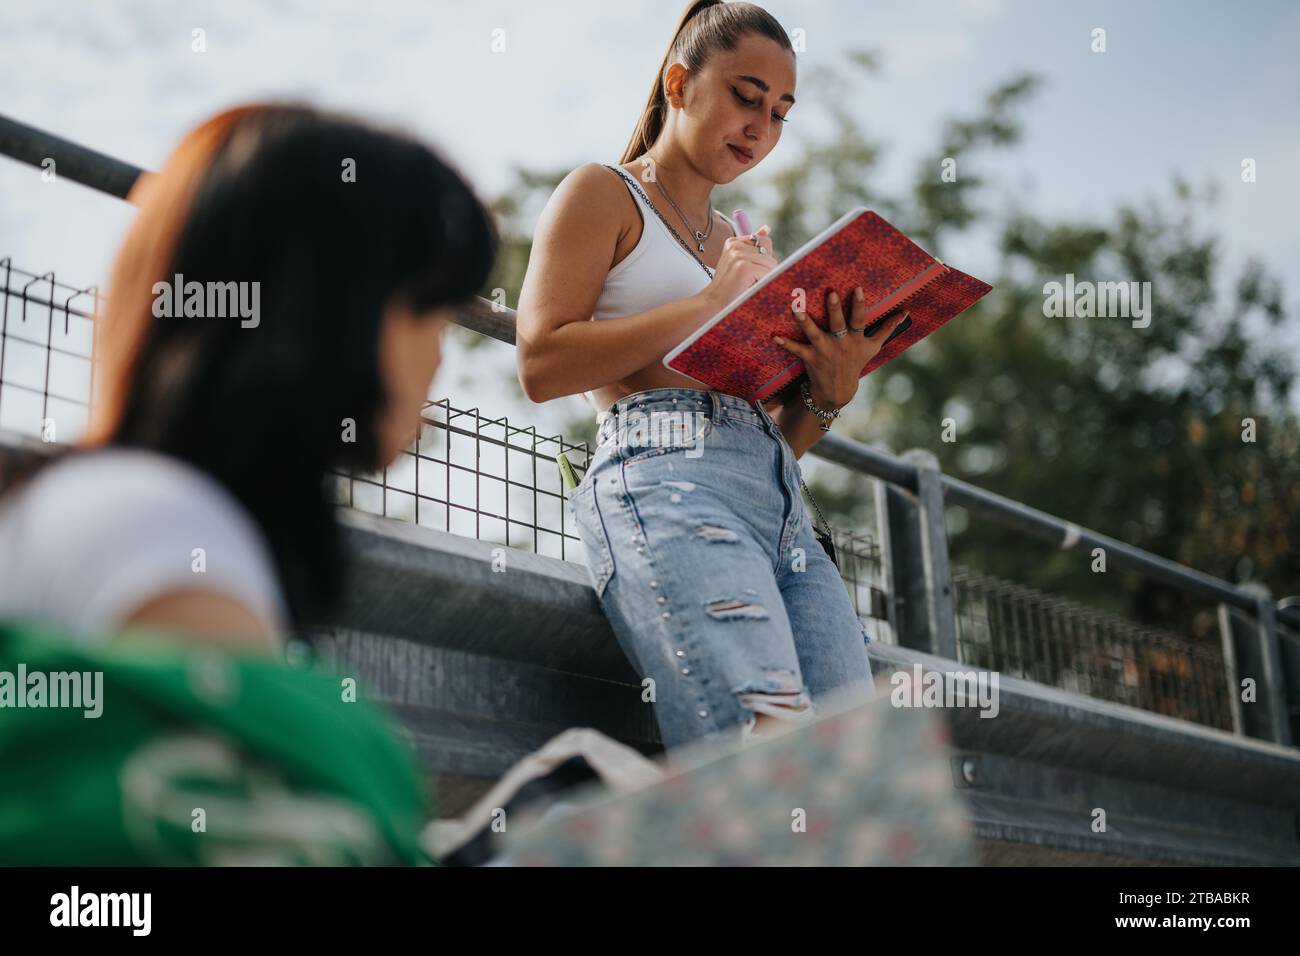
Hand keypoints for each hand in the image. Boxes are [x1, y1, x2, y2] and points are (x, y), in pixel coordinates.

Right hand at [700, 227, 777, 310]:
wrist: (713, 303)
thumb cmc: (728, 287)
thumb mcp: (739, 262)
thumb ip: (753, 246)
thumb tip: (767, 228)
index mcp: (734, 241)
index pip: (764, 242)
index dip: (763, 259)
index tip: (751, 271)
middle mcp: (735, 245)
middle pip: (769, 251)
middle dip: (765, 267)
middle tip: (748, 279)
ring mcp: (739, 255)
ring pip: (771, 263)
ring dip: (765, 277)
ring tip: (748, 284)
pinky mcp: (744, 267)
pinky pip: (768, 273)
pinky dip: (764, 283)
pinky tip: (749, 287)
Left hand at [773, 287, 909, 409]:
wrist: (838, 389)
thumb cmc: (856, 363)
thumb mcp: (873, 347)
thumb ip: (887, 328)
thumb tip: (905, 312)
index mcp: (857, 339)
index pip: (860, 320)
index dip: (859, 306)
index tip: (858, 289)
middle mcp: (841, 344)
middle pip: (839, 324)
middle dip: (835, 309)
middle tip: (831, 293)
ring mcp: (825, 351)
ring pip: (815, 334)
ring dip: (805, 322)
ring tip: (796, 309)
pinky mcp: (811, 358)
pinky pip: (797, 349)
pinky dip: (786, 344)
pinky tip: (775, 337)